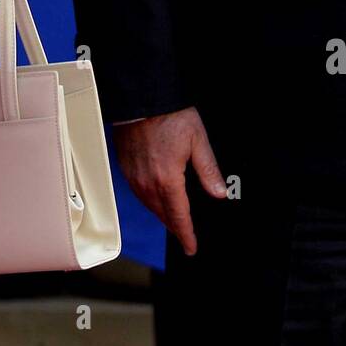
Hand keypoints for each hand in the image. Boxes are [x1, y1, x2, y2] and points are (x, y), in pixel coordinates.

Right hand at [113, 107, 227, 255]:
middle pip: (162, 214)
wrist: (141, 98)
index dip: (186, 234)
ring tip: (173, 220)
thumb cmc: (170, 115)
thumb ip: (209, 170)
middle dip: (175, 227)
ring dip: (162, 215)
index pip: (178, 216)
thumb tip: (220, 193)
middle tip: (185, 236)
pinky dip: (149, 201)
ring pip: (149, 205)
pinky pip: (138, 193)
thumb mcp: (198, 140)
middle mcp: (147, 182)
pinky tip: (157, 198)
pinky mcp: (125, 167)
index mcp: (167, 179)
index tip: (191, 247)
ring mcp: (133, 176)